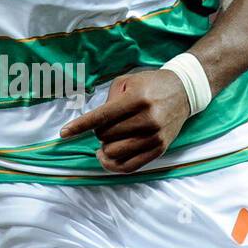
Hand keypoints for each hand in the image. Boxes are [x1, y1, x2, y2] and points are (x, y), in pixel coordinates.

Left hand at [59, 70, 191, 173]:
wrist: (183, 91)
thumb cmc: (149, 84)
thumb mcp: (126, 82)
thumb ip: (108, 100)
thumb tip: (94, 122)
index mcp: (137, 99)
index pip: (102, 117)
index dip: (80, 126)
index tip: (63, 133)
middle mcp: (148, 119)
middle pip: (106, 135)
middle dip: (98, 132)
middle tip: (103, 125)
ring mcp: (155, 137)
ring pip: (115, 152)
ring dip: (104, 147)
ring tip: (106, 139)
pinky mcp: (160, 149)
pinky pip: (131, 166)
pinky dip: (114, 165)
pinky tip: (106, 157)